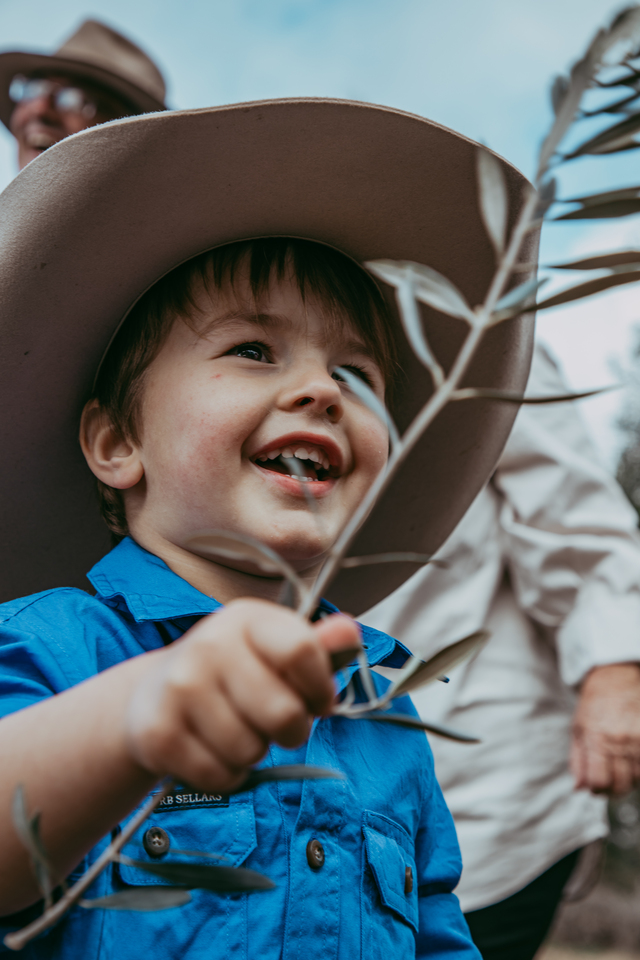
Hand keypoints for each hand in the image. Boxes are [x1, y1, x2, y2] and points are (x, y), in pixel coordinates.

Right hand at [125, 599, 359, 793]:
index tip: (319, 701)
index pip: (302, 651)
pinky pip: (219, 776)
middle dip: (292, 730)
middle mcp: (209, 645)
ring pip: (250, 750)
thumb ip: (317, 647)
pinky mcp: (158, 732)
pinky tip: (213, 749)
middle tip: (278, 724)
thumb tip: (350, 632)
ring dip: (254, 753)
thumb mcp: (273, 649)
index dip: (322, 688)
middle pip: (283, 712)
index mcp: (246, 618)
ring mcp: (179, 687)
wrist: (152, 694)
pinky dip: (226, 775)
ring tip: (238, 731)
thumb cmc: (231, 672)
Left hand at [571, 663, 639, 795]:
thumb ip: (578, 760)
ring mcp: (639, 738)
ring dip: (632, 778)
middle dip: (615, 788)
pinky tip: (635, 760)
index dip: (598, 790)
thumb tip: (579, 788)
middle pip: (621, 785)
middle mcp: (619, 741)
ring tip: (625, 768)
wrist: (616, 677)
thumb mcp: (578, 729)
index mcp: (596, 740)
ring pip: (639, 778)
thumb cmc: (594, 703)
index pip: (599, 782)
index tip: (598, 787)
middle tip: (612, 781)